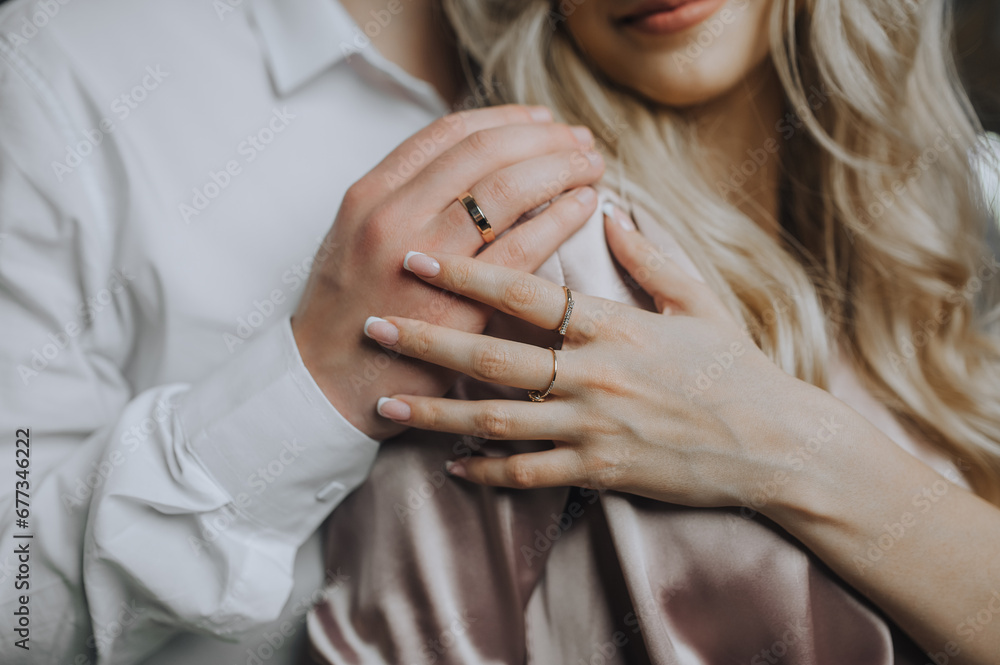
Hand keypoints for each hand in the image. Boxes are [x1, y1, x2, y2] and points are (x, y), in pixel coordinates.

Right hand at [292, 105, 603, 438]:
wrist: (325, 385)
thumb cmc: (345, 312)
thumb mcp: (354, 237)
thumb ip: (403, 198)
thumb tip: (470, 168)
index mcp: (370, 195)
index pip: (448, 133)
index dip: (504, 119)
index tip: (540, 121)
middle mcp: (395, 217)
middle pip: (485, 151)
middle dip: (543, 137)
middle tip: (579, 140)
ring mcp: (426, 259)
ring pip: (507, 189)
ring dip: (560, 168)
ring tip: (590, 165)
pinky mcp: (458, 304)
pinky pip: (522, 246)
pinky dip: (561, 217)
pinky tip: (585, 204)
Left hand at [363, 204, 831, 510]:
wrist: (775, 446)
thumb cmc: (737, 369)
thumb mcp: (700, 301)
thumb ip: (650, 257)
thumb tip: (611, 211)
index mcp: (615, 327)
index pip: (526, 293)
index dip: (466, 273)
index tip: (417, 258)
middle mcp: (594, 377)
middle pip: (494, 357)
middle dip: (427, 339)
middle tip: (373, 325)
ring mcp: (594, 429)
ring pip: (498, 421)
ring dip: (438, 412)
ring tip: (387, 402)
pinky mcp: (600, 472)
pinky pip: (531, 474)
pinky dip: (488, 471)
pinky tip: (450, 466)